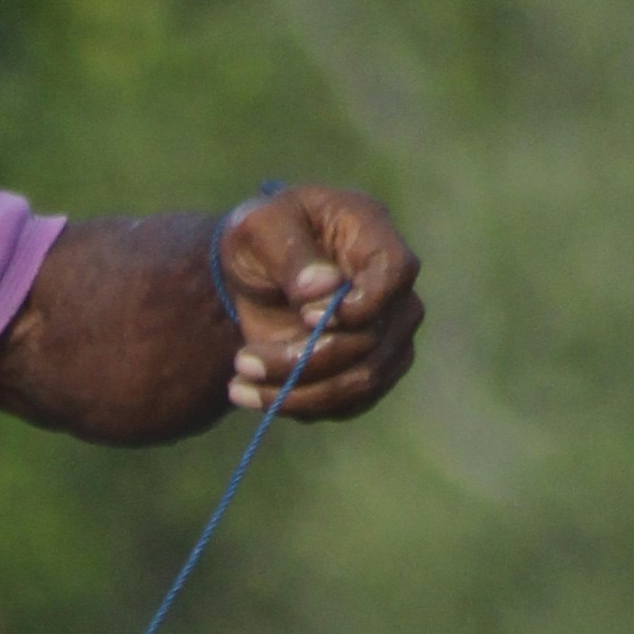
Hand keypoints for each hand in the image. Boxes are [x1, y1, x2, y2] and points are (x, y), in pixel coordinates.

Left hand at [214, 181, 418, 418]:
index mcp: (373, 235)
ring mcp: (390, 334)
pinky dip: (300, 405)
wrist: (257, 272)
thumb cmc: (263, 236)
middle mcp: (394, 289)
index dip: (361, 305)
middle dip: (304, 360)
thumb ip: (292, 255)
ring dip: (298, 393)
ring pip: (360, 382)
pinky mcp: (373, 371)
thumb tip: (324, 289)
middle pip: (371, 341)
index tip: (307, 317)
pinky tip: (254, 394)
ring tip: (238, 387)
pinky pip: (347, 403)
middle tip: (241, 361)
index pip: (395, 275)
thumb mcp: (260, 228)